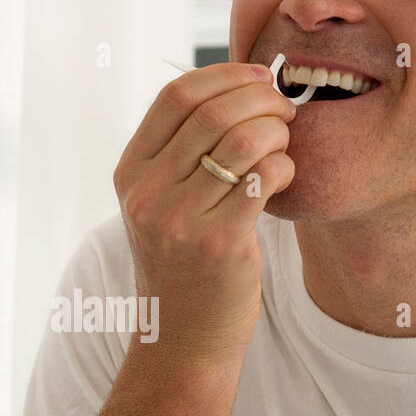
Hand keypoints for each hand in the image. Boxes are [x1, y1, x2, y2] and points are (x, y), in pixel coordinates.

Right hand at [114, 62, 295, 359]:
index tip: (257, 77)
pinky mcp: (219, 243)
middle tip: (285, 109)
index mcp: (130, 173)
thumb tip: (237, 85)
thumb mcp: (159, 205)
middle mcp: (147, 193)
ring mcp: (179, 219)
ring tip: (284, 145)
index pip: (175, 96)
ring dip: (277, 132)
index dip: (224, 75)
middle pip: (213, 112)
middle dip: (261, 99)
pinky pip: (264, 177)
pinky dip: (284, 166)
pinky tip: (283, 177)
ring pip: (243, 140)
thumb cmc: (183, 265)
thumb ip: (180, 152)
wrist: (181, 340)